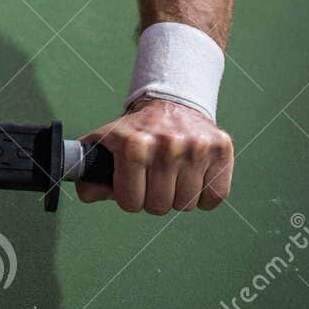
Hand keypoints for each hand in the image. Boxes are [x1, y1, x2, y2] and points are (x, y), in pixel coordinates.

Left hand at [76, 99, 232, 213]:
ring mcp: (196, 146)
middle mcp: (166, 144)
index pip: (131, 203)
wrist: (173, 102)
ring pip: (187, 204)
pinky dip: (205, 194)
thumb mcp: (108, 144)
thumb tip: (86, 193)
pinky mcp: (221, 148)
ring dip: (179, 196)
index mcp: (133, 144)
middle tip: (154, 178)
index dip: (130, 197)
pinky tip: (195, 175)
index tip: (133, 183)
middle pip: (160, 207)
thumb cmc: (137, 130)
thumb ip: (91, 172)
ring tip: (173, 174)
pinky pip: (215, 196)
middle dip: (154, 198)